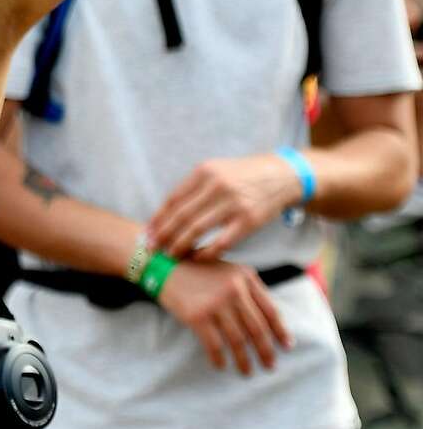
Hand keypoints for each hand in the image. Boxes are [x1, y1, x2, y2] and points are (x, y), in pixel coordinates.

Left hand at [146, 154, 304, 259]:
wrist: (281, 176)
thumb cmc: (242, 176)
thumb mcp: (216, 171)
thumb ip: (193, 188)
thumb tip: (165, 213)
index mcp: (205, 171)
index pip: (173, 199)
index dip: (158, 218)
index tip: (147, 233)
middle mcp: (217, 185)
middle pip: (181, 215)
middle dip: (163, 234)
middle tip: (152, 249)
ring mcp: (233, 203)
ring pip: (196, 229)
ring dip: (180, 245)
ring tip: (170, 255)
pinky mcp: (248, 220)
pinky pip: (221, 242)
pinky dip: (205, 252)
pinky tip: (196, 257)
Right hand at [159, 258, 293, 375]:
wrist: (163, 263)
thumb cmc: (196, 268)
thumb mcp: (227, 270)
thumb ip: (246, 288)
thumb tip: (266, 320)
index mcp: (246, 277)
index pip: (271, 310)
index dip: (280, 331)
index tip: (287, 346)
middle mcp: (234, 290)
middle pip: (257, 329)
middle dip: (265, 351)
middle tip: (270, 366)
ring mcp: (216, 303)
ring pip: (238, 341)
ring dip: (244, 360)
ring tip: (247, 372)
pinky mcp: (197, 316)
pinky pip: (214, 345)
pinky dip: (219, 359)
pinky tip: (221, 366)